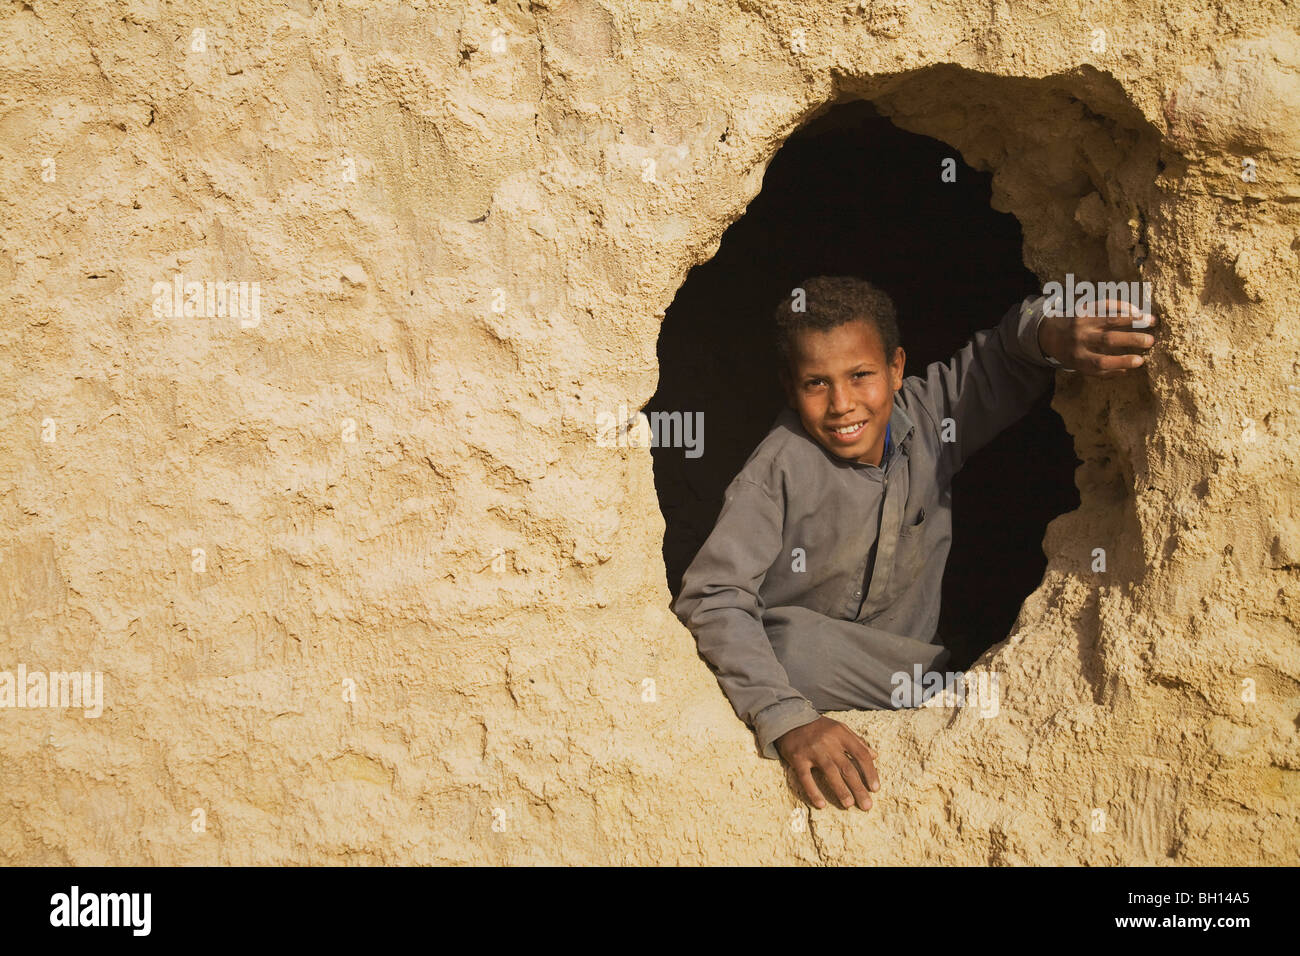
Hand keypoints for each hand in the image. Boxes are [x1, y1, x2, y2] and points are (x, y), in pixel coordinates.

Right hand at [775, 716, 878, 810]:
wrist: (788, 719)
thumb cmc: (818, 727)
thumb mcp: (839, 728)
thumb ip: (857, 741)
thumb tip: (875, 756)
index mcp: (840, 734)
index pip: (860, 754)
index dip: (870, 772)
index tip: (875, 788)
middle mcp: (828, 742)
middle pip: (847, 768)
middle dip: (859, 788)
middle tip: (867, 805)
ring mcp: (812, 750)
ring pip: (830, 773)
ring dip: (841, 791)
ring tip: (849, 805)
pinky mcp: (797, 758)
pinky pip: (806, 778)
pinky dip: (813, 792)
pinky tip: (821, 804)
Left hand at [1038, 298, 1157, 376]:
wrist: (1049, 334)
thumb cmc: (1073, 354)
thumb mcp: (1082, 367)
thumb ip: (1103, 371)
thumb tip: (1129, 370)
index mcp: (1078, 358)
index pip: (1101, 362)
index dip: (1122, 362)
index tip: (1140, 361)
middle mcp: (1080, 340)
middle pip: (1108, 339)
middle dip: (1132, 339)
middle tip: (1151, 341)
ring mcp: (1081, 323)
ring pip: (1109, 319)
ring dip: (1132, 319)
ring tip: (1151, 320)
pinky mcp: (1083, 309)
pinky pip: (1104, 305)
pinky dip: (1121, 306)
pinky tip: (1136, 310)